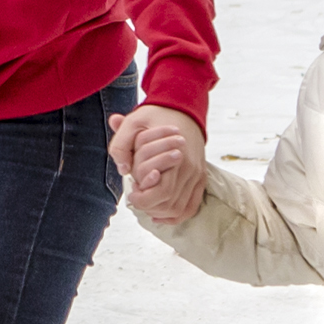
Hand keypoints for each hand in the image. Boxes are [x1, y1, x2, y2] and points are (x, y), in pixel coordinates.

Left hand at [107, 102, 205, 220]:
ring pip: (181, 208)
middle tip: (136, 197)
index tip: (132, 191)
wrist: (183, 107)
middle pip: (171, 203)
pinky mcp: (201, 177)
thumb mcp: (134, 122)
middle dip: (149, 206)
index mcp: (177, 156)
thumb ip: (122, 144)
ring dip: (161, 213)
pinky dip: (177, 215)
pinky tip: (160, 216)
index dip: (143, 197)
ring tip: (146, 205)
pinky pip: (192, 205)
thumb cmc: (156, 116)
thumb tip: (123, 170)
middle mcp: (190, 168)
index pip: (162, 191)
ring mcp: (197, 174)